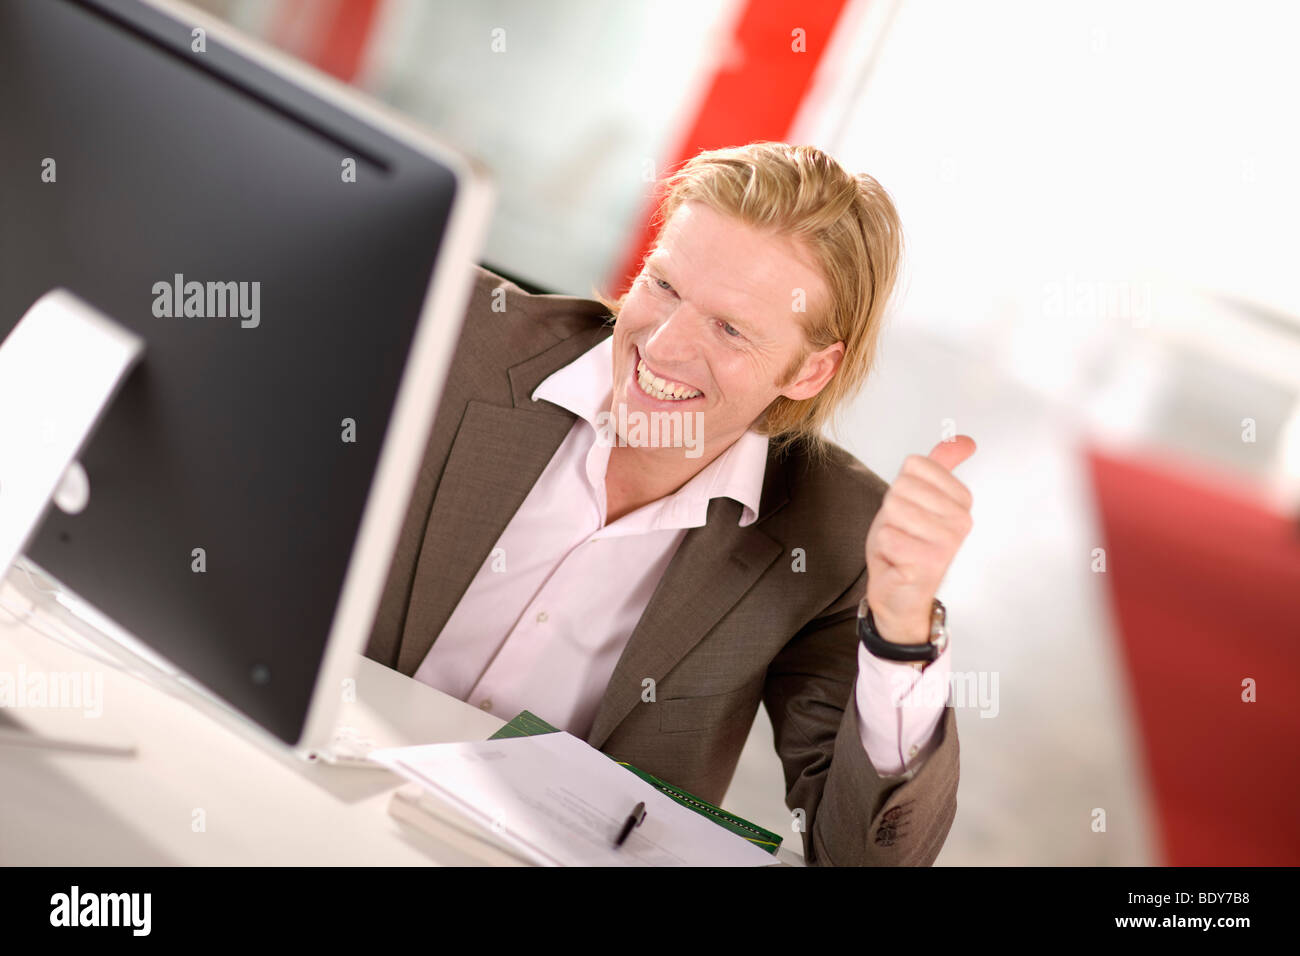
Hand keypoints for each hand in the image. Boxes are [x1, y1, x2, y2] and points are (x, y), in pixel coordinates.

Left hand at [864, 435, 975, 644]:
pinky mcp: (930, 562)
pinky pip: (888, 537)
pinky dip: (884, 550)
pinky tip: (899, 561)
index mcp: (961, 500)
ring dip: (888, 529)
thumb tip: (964, 441)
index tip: (912, 510)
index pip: (915, 465)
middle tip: (904, 531)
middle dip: (892, 509)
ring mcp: (948, 542)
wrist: (899, 591)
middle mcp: (961, 520)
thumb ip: (940, 465)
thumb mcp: (918, 497)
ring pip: (894, 509)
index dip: (901, 487)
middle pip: (902, 486)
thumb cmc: (908, 544)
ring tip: (902, 545)